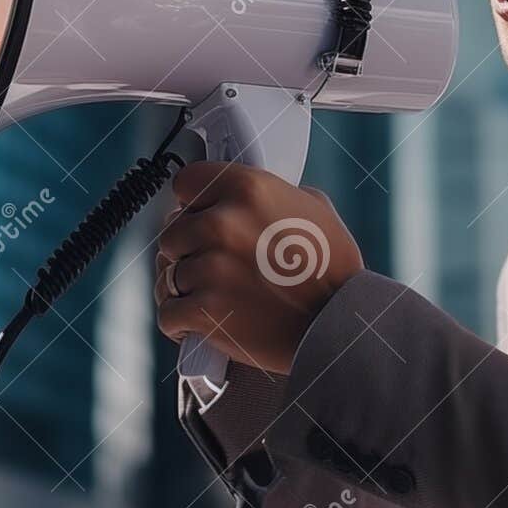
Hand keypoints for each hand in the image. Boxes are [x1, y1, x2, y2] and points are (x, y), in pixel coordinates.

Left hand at [154, 161, 363, 374]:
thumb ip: (273, 195)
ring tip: (209, 296)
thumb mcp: (314, 209)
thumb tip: (248, 198)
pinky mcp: (205, 310)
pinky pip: (168, 313)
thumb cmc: (333, 270)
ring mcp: (211, 268)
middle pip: (172, 232)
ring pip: (167, 275)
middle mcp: (223, 223)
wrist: (339, 324)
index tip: (195, 216)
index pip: (186, 183)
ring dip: (184, 287)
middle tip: (212, 264)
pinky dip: (179, 321)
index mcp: (248, 189)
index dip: (191, 203)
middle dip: (187, 250)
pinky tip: (198, 322)